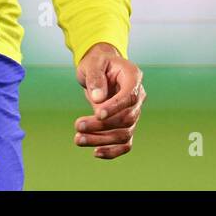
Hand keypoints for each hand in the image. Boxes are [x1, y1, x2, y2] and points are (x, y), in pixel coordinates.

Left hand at [74, 42, 143, 159]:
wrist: (100, 69)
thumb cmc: (97, 63)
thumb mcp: (93, 63)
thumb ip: (95, 78)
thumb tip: (98, 99)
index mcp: (133, 77)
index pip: (129, 96)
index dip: (115, 107)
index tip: (98, 114)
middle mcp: (137, 96)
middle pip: (126, 118)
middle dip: (102, 126)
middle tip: (78, 125)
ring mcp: (133, 112)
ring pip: (124, 134)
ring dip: (101, 140)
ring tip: (78, 139)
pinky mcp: (126, 124)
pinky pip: (125, 143)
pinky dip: (112, 151)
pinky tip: (96, 152)